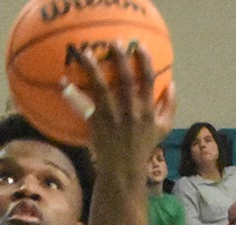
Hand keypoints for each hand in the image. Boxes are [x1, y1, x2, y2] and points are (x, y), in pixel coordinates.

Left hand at [68, 35, 176, 181]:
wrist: (123, 171)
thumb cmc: (143, 148)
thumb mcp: (163, 129)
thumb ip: (170, 106)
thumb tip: (173, 84)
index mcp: (148, 111)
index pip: (148, 80)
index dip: (144, 61)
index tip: (139, 45)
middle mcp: (130, 112)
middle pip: (125, 79)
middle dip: (120, 58)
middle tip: (114, 42)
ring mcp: (112, 118)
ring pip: (102, 88)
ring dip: (93, 69)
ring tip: (85, 53)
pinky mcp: (97, 124)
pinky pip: (83, 105)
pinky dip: (71, 93)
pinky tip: (62, 80)